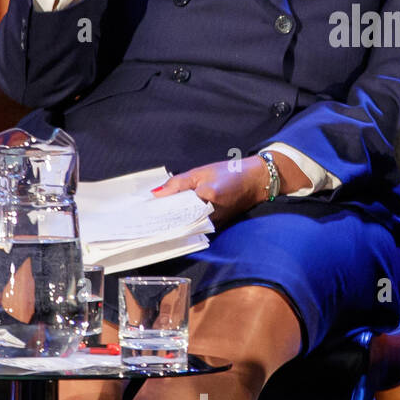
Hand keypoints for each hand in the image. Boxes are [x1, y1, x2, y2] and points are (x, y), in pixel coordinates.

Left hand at [151, 156, 276, 229]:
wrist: (257, 180)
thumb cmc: (230, 173)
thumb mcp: (200, 173)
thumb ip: (177, 184)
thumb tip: (155, 195)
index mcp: (206, 199)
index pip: (175, 211)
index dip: (159, 213)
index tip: (143, 214)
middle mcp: (210, 216)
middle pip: (179, 221)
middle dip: (163, 219)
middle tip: (144, 218)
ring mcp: (214, 224)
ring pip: (186, 226)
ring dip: (172, 222)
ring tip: (155, 217)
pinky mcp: (216, 227)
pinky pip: (195, 227)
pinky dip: (183, 222)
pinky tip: (173, 217)